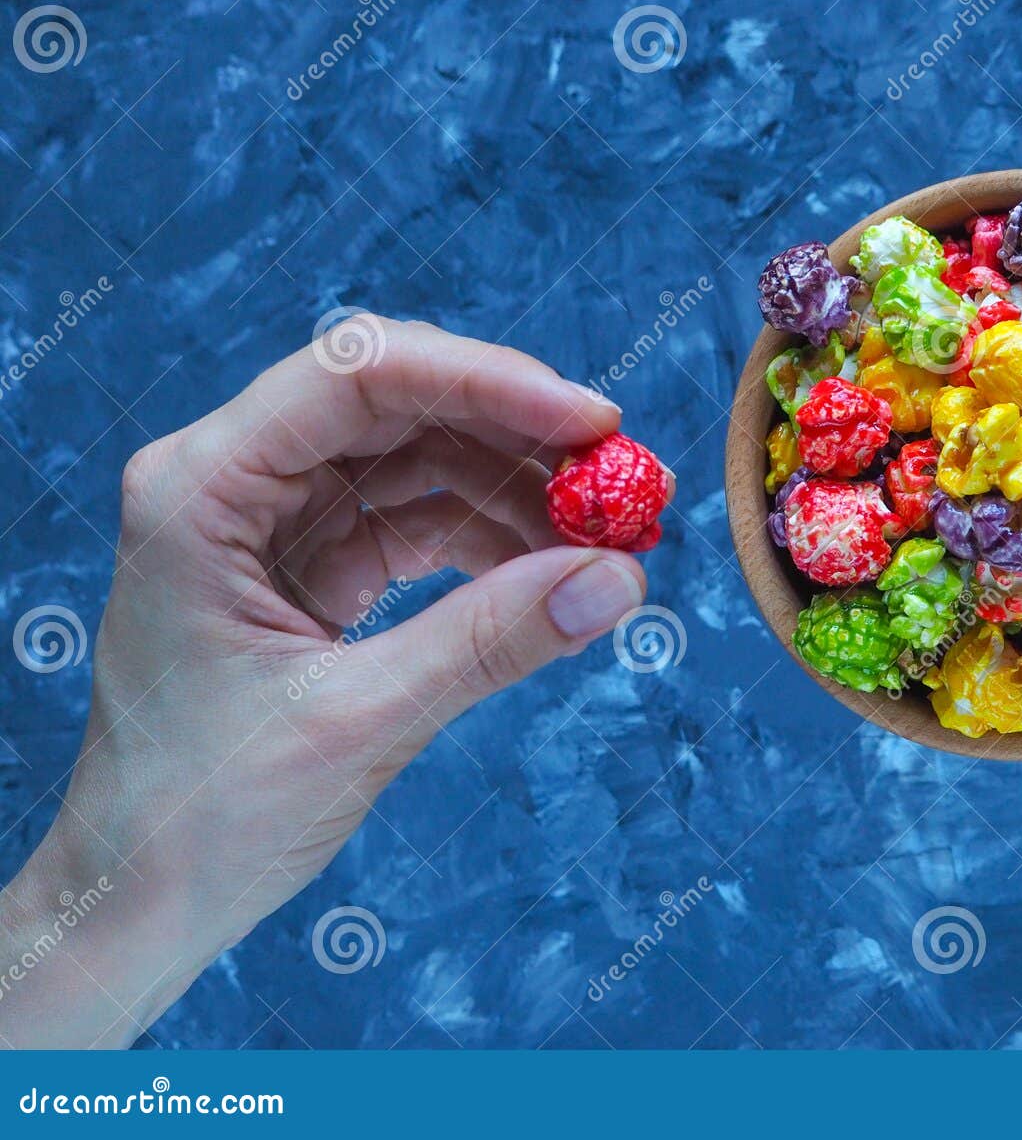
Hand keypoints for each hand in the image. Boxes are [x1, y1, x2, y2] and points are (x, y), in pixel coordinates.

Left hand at [1, 317, 658, 1047]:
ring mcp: (274, 518)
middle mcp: (234, 479)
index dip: (487, 380)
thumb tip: (618, 578)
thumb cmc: (201, 817)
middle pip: (400, 404)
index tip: (595, 422)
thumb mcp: (357, 721)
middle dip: (521, 435)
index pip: (358, 377)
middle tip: (627, 480)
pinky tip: (554, 573)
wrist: (139, 898)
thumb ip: (490, 641)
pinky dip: (494, 540)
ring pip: (421, 458)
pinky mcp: (312, 562)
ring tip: (608, 539)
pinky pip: (421, 521)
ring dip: (520, 490)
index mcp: (205, 488)